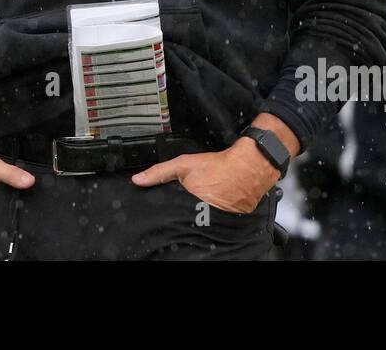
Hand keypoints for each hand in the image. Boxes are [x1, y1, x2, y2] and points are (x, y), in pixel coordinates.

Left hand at [131, 138, 280, 214]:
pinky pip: (210, 220)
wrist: (248, 168)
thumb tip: (137, 180)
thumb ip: (159, 172)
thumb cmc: (219, 167)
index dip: (162, 213)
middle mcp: (201, 217)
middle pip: (182, 220)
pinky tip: (207, 207)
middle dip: (177, 215)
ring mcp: (213, 220)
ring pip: (196, 222)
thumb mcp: (183, 165)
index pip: (168, 217)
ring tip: (195, 205)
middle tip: (181, 204)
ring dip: (193, 216)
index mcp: (188, 206)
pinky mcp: (224, 222)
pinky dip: (206, 215)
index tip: (158, 212)